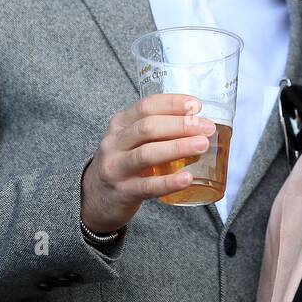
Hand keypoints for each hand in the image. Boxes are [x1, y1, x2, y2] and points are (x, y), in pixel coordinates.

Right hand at [79, 93, 217, 233]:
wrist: (94, 198)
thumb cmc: (123, 164)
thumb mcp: (131, 140)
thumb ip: (157, 131)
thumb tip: (199, 123)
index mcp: (120, 124)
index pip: (146, 106)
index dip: (173, 103)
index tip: (196, 105)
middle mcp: (114, 143)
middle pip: (148, 127)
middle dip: (181, 125)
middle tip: (207, 128)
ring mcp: (116, 168)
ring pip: (147, 154)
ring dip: (178, 147)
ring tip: (202, 145)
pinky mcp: (122, 192)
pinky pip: (147, 186)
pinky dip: (169, 182)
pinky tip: (187, 178)